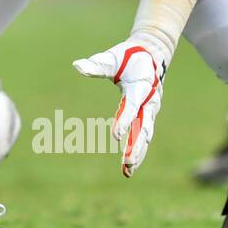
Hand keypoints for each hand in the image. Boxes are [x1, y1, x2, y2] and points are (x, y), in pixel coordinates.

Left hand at [73, 36, 166, 177]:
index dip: (125, 120)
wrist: (151, 55)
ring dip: (138, 153)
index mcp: (140, 87)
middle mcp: (149, 102)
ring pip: (145, 136)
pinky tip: (128, 168)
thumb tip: (76, 66)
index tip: (115, 136)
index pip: (132, 106)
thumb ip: (96, 65)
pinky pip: (143, 136)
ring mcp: (150, 111)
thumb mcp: (111, 58)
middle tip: (127, 162)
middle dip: (136, 146)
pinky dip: (138, 151)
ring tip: (127, 172)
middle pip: (143, 127)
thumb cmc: (127, 57)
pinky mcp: (147, 117)